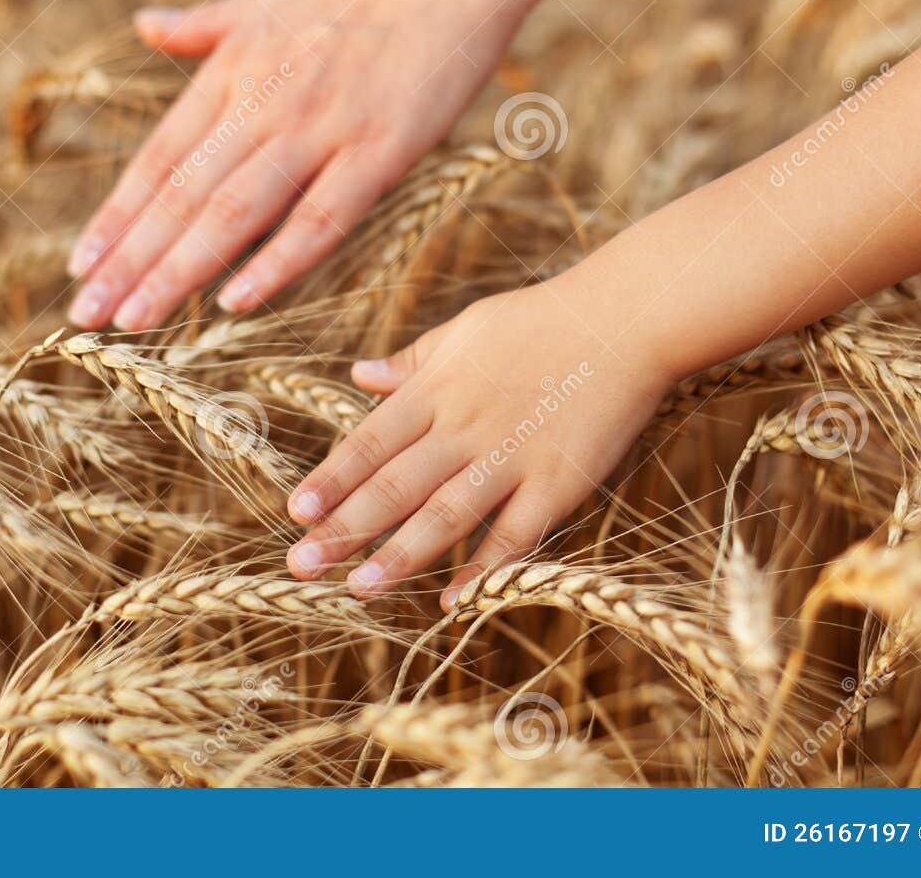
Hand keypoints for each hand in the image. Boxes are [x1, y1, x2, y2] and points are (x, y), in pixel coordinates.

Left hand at [65, 0, 532, 330]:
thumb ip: (206, 25)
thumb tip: (145, 24)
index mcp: (235, 68)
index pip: (162, 157)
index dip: (119, 215)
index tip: (82, 265)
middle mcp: (266, 100)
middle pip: (184, 192)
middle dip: (131, 258)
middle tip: (86, 314)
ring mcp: (322, 125)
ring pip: (235, 210)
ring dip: (179, 269)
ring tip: (136, 319)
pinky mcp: (383, 147)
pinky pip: (322, 216)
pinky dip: (278, 261)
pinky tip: (236, 301)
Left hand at [282, 276, 669, 611]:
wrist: (625, 318)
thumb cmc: (543, 320)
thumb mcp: (467, 329)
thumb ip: (413, 359)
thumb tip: (360, 374)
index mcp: (438, 388)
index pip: (371, 440)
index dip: (332, 478)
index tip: (295, 511)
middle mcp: (465, 425)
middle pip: (395, 483)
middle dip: (345, 527)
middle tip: (301, 565)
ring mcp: (512, 455)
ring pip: (445, 512)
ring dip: (400, 553)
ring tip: (359, 587)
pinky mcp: (559, 481)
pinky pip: (516, 532)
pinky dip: (485, 567)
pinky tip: (454, 601)